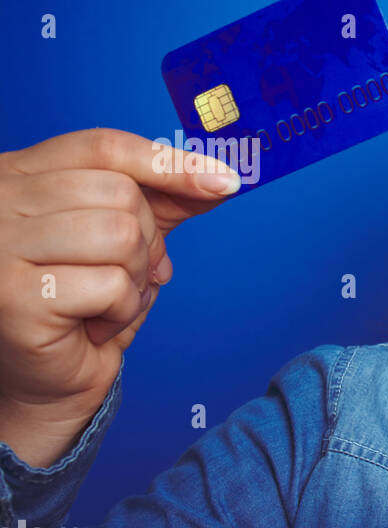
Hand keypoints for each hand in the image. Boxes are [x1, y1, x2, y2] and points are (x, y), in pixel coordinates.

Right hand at [0, 128, 240, 426]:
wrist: (47, 380)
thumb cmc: (81, 306)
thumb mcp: (124, 241)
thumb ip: (162, 203)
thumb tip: (220, 178)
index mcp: (20, 174)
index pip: (104, 147)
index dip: (170, 164)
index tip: (225, 183)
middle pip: (121, 193)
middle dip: (148, 242)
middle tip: (126, 278)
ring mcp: (0, 246)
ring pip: (120, 235)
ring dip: (135, 279)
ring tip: (107, 302)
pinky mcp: (14, 296)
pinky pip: (111, 285)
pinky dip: (121, 310)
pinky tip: (93, 326)